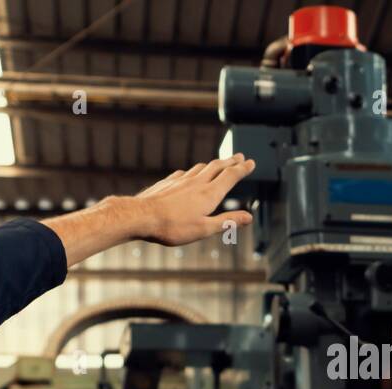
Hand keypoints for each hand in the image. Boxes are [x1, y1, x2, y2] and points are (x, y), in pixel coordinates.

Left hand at [128, 155, 255, 246]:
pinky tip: (190, 174)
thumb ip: (227, 222)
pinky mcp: (168, 182)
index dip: (242, 169)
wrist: (140, 216)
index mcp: (209, 194)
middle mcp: (197, 183)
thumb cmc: (172, 227)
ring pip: (201, 167)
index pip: (230, 176)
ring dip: (214, 164)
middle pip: (218, 167)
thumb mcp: (204, 229)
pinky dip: (193, 171)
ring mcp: (181, 180)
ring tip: (220, 163)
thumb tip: (248, 217)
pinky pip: (184, 173)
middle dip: (231, 162)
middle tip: (240, 157)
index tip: (251, 162)